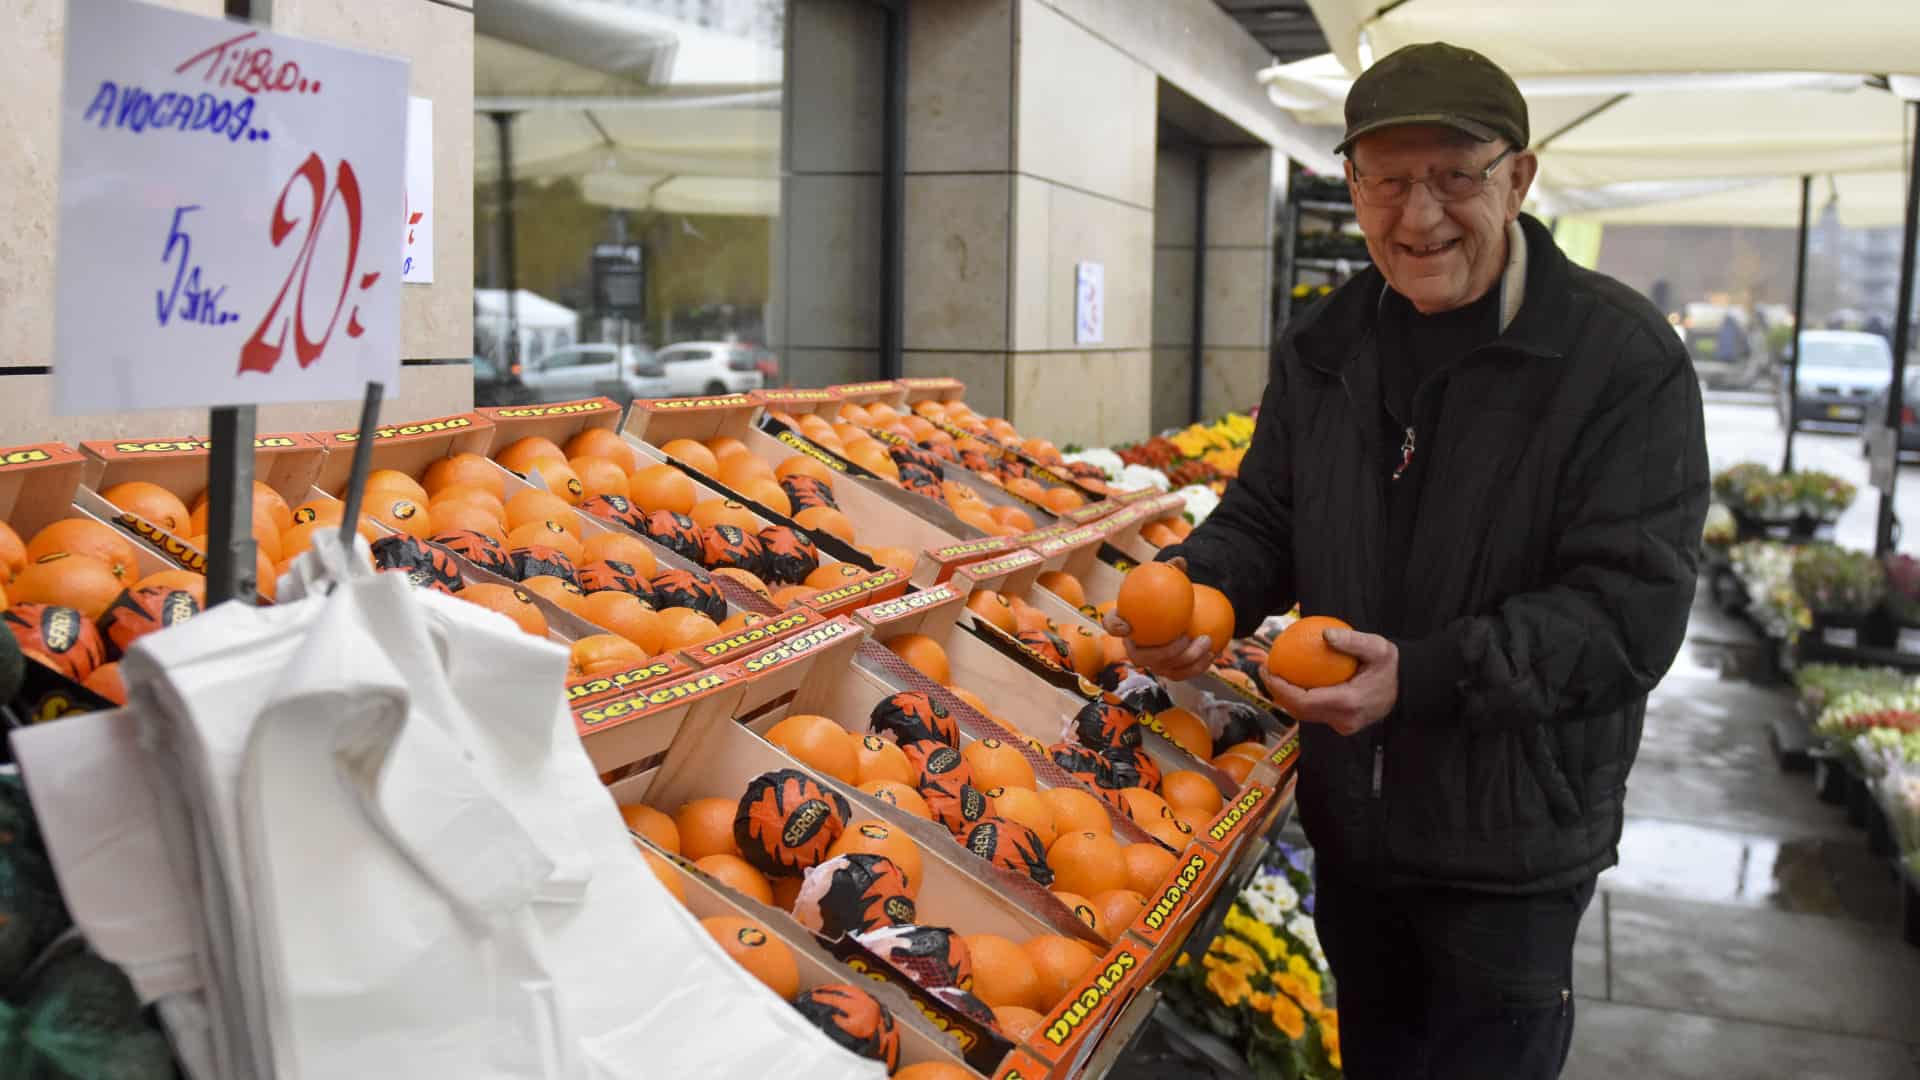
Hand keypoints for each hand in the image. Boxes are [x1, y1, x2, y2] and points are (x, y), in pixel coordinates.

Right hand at [1102, 557, 1214, 679]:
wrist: (1182, 612)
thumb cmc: (1171, 592)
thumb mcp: (1171, 579)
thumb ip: (1172, 571)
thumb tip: (1180, 562)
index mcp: (1124, 622)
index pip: (1112, 624)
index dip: (1115, 628)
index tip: (1127, 626)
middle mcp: (1133, 647)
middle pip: (1140, 657)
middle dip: (1164, 652)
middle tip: (1186, 637)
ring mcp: (1150, 663)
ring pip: (1165, 669)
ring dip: (1188, 659)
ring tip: (1208, 642)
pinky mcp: (1168, 671)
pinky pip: (1181, 674)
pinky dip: (1198, 666)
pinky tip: (1214, 653)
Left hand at [1260, 627, 1397, 735]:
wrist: (1409, 688)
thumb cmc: (1392, 665)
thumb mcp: (1378, 647)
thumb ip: (1352, 641)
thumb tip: (1324, 633)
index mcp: (1349, 702)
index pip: (1304, 701)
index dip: (1281, 689)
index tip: (1268, 670)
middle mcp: (1344, 719)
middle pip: (1300, 711)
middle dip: (1277, 692)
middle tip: (1265, 669)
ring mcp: (1344, 725)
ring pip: (1306, 715)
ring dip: (1287, 697)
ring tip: (1275, 675)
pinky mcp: (1343, 724)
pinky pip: (1316, 713)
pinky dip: (1301, 699)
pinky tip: (1294, 680)